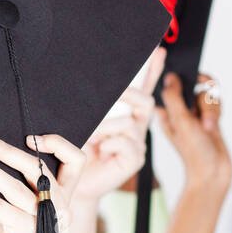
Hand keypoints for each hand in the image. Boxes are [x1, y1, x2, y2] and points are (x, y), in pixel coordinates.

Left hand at [0, 132, 85, 232]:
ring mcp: (46, 222)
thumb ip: (8, 173)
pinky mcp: (27, 232)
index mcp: (60, 196)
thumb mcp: (5, 196)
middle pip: (39, 168)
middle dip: (6, 150)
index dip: (57, 144)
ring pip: (15, 185)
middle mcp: (59, 209)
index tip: (27, 137)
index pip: (76, 161)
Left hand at [75, 47, 164, 202]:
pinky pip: (126, 143)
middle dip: (130, 94)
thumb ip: (89, 108)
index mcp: (125, 117)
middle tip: (115, 93)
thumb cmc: (76, 152)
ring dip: (106, 127)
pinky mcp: (134, 160)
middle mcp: (134, 128)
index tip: (158, 50)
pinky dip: (109, 142)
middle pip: (145, 101)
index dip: (153, 71)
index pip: (143, 90)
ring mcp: (136, 144)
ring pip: (129, 124)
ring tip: (92, 137)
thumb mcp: (81, 124)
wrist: (73, 182)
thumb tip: (83, 86)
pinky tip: (101, 149)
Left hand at [156, 72, 230, 190]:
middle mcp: (179, 109)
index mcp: (165, 109)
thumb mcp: (180, 122)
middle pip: (194, 83)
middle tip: (205, 94)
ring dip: (211, 108)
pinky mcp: (208, 117)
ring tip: (207, 126)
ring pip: (207, 93)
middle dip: (203, 94)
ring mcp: (194, 113)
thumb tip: (170, 77)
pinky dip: (216, 114)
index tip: (191, 73)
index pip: (170, 83)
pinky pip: (215, 103)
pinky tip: (213, 127)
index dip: (180, 74)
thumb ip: (174, 98)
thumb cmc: (193, 152)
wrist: (213, 173)